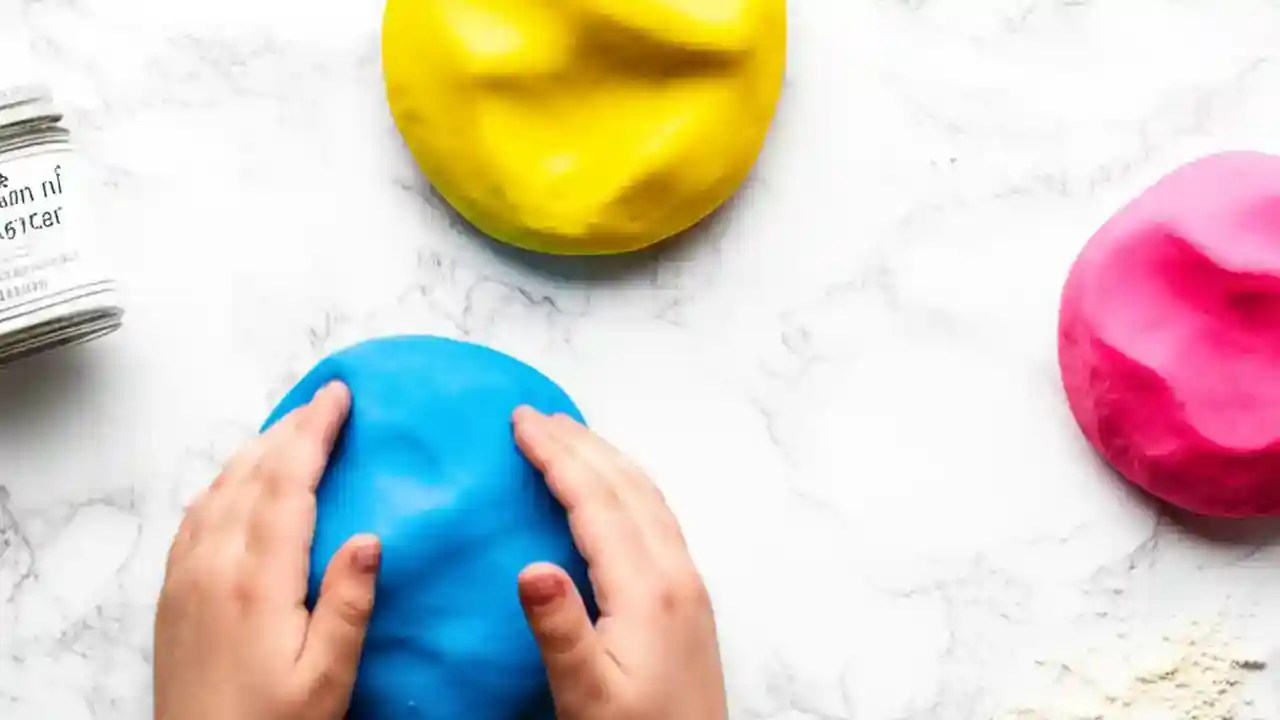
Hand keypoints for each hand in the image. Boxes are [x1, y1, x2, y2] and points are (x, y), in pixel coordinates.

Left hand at [155, 382, 379, 719]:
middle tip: (325, 398)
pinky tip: (238, 481)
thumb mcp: (327, 678)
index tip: (339, 396)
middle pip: (251, 474)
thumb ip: (349, 605)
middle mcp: (215, 566)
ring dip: (256, 449)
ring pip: (219, 489)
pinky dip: (223, 482)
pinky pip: (195, 516)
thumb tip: (369, 536)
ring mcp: (187, 576)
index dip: (314, 433)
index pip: (287, 484)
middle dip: (290, 428)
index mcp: (258, 581)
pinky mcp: (173, 593)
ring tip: (290, 427)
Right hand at [512, 407, 726, 719]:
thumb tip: (531, 568)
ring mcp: (688, 584)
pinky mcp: (689, 599)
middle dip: (579, 444)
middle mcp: (675, 574)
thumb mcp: (588, 697)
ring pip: (647, 497)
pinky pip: (657, 517)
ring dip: (606, 458)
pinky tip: (612, 493)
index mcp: (648, 590)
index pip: (596, 502)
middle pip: (626, 486)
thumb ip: (560, 633)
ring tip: (568, 435)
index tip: (520, 422)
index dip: (556, 457)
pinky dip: (627, 486)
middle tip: (534, 414)